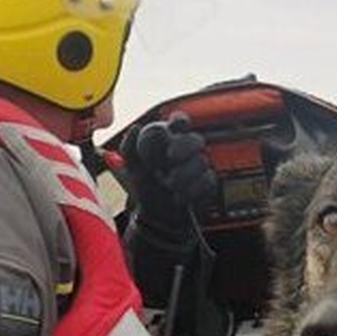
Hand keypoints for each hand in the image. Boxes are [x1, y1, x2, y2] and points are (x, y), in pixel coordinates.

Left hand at [120, 111, 216, 228]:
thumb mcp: (132, 168)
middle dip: (184, 146)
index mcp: (169, 141)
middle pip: (196, 139)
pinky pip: (207, 180)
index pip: (180, 121)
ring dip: (183, 175)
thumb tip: (136, 128)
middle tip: (170, 156)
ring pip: (201, 161)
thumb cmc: (146, 186)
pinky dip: (191, 190)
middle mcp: (186, 151)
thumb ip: (129, 147)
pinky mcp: (207, 182)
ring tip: (168, 185)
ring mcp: (198, 166)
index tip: (176, 127)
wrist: (158, 214)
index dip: (180, 120)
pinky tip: (179, 196)